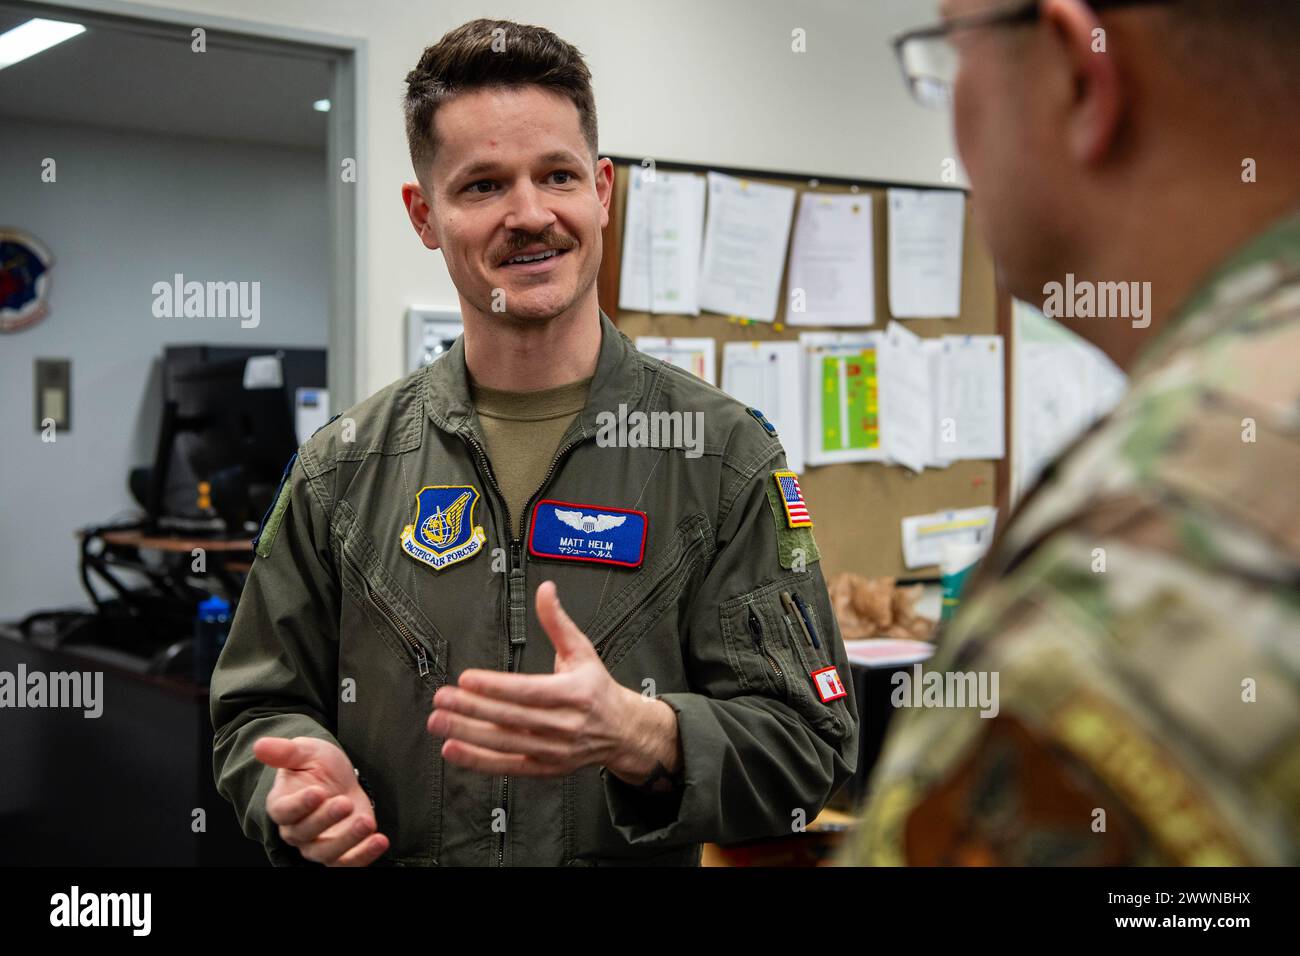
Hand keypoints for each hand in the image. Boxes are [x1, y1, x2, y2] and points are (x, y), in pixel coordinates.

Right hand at [254, 736, 388, 865]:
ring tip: (366, 822)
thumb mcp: (306, 752)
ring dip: (348, 840)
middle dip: (326, 819)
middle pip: (304, 834)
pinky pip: (348, 864)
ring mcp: (318, 844)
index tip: (318, 792)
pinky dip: (364, 855)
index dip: (299, 805)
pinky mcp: (341, 852)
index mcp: (282, 804)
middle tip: (345, 802)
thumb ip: (285, 751)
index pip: (284, 811)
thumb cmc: (318, 766)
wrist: (340, 780)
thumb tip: (260, 745)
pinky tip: (379, 841)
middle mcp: (296, 830)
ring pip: (326, 854)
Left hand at [427, 580, 680, 784]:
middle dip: (473, 708)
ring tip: (439, 721)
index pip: (529, 691)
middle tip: (442, 698)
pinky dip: (479, 760)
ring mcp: (554, 750)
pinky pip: (507, 766)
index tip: (467, 678)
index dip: (497, 686)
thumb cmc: (597, 689)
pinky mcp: (544, 768)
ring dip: (468, 733)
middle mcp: (564, 724)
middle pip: (512, 718)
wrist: (623, 732)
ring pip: (505, 743)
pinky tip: (452, 749)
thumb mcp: (582, 651)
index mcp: (575, 693)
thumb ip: (557, 622)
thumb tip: (545, 590)